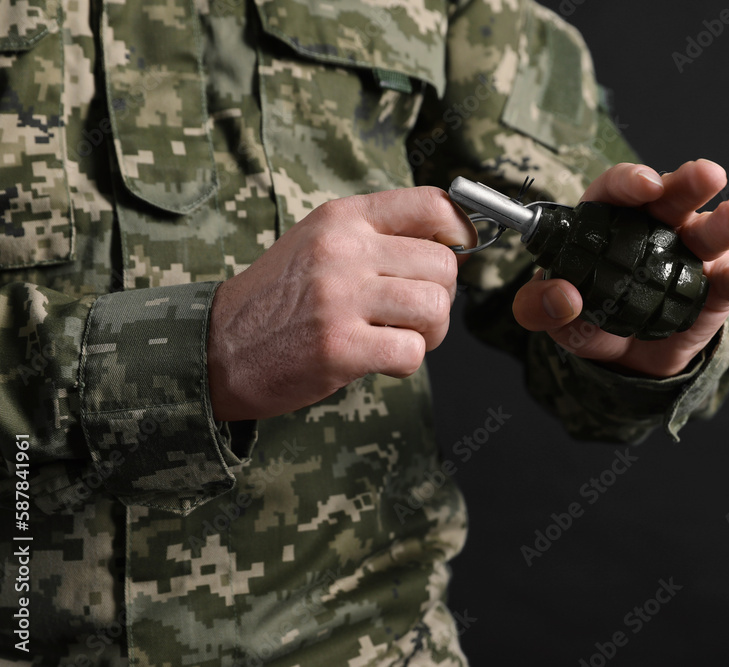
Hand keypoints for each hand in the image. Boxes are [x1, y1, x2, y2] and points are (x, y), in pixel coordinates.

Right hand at [207, 187, 475, 420]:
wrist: (217, 347)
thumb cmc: (278, 299)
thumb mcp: (321, 243)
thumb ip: (379, 236)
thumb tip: (455, 242)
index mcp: (342, 218)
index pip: (431, 205)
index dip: (460, 231)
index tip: (457, 253)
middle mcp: (343, 250)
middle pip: (443, 265)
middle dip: (440, 298)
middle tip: (413, 316)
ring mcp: (340, 298)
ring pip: (434, 308)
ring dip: (429, 333)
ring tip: (399, 337)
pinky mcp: (339, 347)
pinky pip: (412, 351)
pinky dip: (406, 363)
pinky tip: (379, 360)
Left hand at [512, 161, 728, 377]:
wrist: (624, 357)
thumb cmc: (588, 318)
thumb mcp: (554, 315)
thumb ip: (538, 306)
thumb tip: (561, 296)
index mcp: (609, 220)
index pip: (619, 189)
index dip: (632, 181)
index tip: (645, 185)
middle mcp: (655, 227)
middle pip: (673, 195)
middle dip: (691, 181)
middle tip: (707, 175)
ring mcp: (690, 254)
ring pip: (710, 230)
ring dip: (727, 221)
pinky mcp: (715, 287)